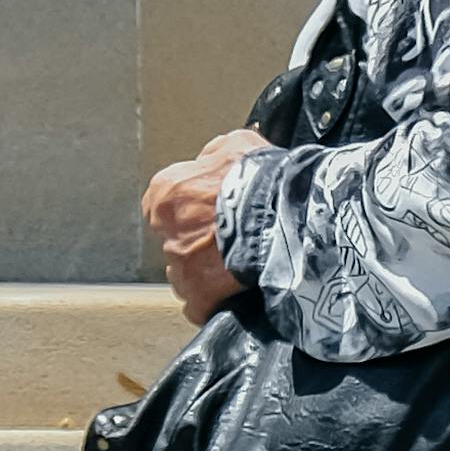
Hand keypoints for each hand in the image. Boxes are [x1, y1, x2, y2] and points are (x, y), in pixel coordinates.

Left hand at [141, 132, 260, 325]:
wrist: (286, 213)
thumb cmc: (262, 176)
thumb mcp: (237, 144)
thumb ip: (214, 155)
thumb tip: (211, 160)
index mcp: (166, 191)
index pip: (163, 204)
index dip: (190, 208)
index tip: (209, 211)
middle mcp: (166, 230)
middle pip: (175, 241)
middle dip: (197, 242)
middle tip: (228, 239)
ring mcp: (182, 266)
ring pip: (184, 276)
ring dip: (203, 273)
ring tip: (234, 267)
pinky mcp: (200, 296)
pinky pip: (197, 306)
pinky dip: (211, 303)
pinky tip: (231, 294)